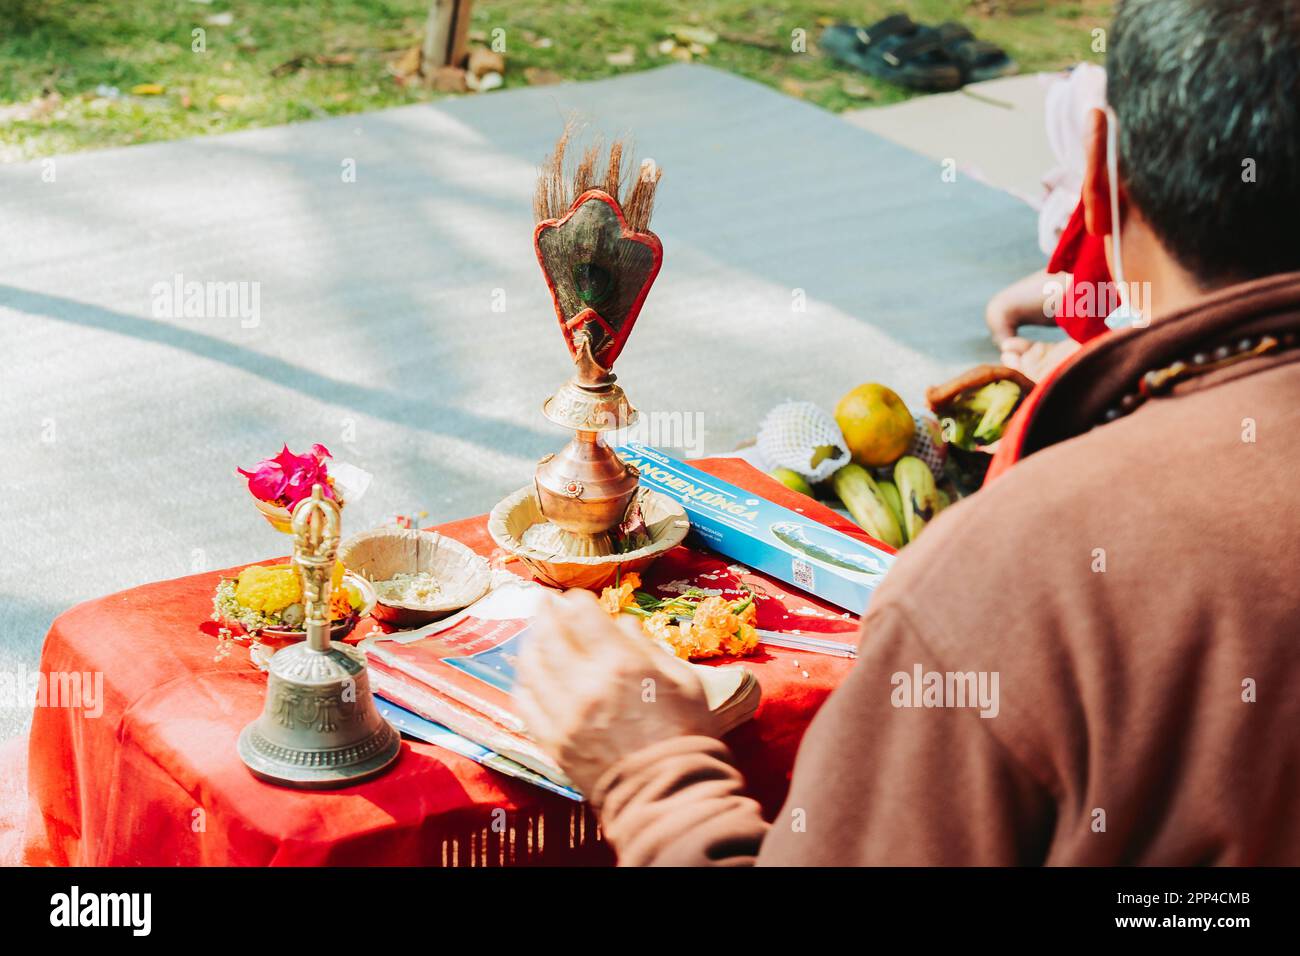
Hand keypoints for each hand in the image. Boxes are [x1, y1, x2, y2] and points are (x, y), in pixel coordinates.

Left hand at [515, 588, 715, 795]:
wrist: (671, 794)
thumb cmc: (687, 734)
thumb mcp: (683, 679)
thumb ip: (648, 646)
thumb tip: (623, 623)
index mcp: (620, 664)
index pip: (582, 615)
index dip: (577, 600)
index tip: (578, 597)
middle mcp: (585, 684)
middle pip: (549, 633)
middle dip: (545, 611)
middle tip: (543, 601)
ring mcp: (564, 715)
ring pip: (531, 665)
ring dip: (530, 641)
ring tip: (534, 633)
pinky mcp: (553, 741)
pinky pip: (524, 703)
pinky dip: (523, 681)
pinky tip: (527, 674)